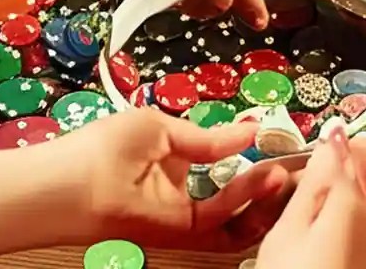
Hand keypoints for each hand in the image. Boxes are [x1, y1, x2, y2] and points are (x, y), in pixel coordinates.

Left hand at [54, 109, 291, 250]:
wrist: (66, 180)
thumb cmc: (100, 148)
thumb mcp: (162, 130)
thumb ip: (210, 138)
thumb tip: (249, 131)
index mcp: (178, 172)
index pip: (228, 171)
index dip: (257, 161)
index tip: (281, 143)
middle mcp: (185, 199)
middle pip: (241, 201)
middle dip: (273, 187)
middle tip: (300, 166)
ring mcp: (184, 220)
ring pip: (239, 218)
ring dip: (266, 196)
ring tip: (286, 170)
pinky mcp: (181, 235)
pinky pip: (224, 225)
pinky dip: (247, 202)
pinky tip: (266, 175)